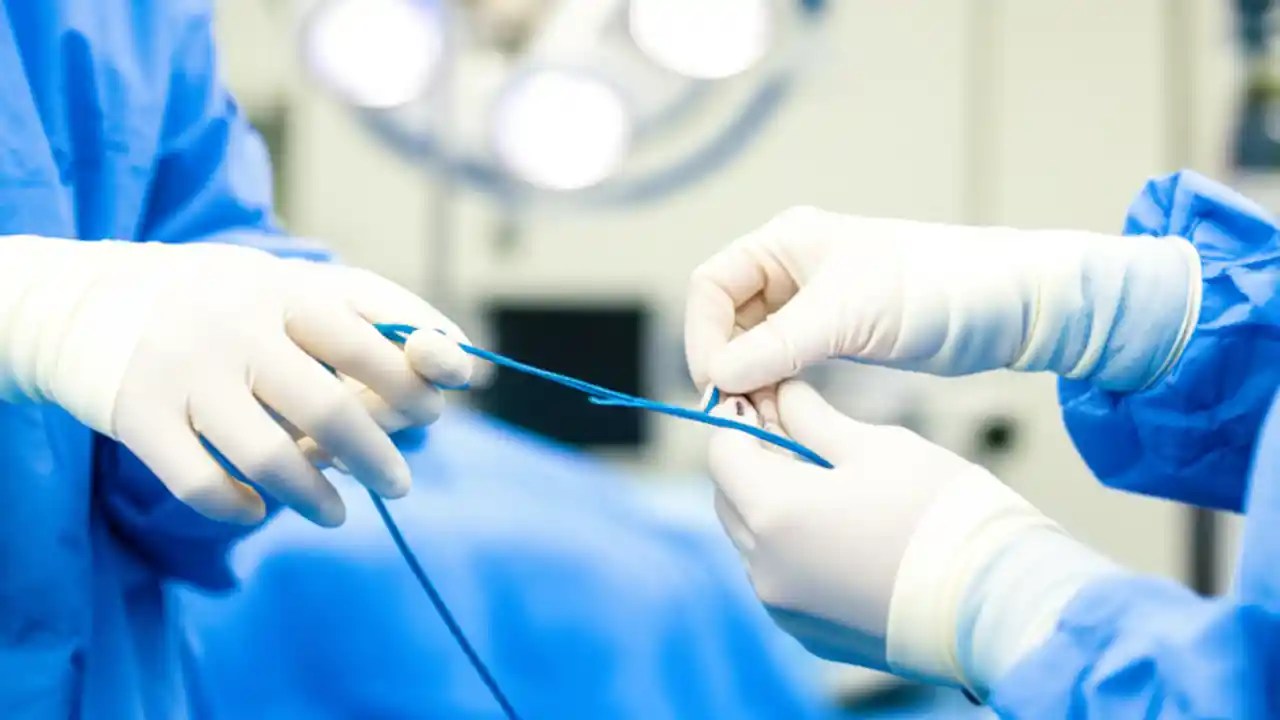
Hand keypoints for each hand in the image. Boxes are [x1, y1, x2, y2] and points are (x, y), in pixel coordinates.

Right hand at [0, 237, 472, 526]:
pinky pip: (202, 484)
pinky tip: (258, 510)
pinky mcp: (140, 415)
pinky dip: (239, 507)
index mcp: (286, 288)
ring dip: (316, 497)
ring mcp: (186, 370)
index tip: (436, 410)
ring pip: (271, 456)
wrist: (80, 299)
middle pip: (332, 407)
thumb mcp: (285, 287)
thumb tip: (461, 366)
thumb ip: (365, 317)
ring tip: (338, 514)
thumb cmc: (217, 303)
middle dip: (379, 457)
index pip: (373, 334)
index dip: (418, 377)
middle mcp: (238, 324)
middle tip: (401, 483)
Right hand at [685, 207, 1200, 394]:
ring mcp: (810, 303)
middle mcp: (790, 268)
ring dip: (748, 381)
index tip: (713, 382)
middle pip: (725, 318)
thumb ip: (776, 345)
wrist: (1004, 306)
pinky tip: (782, 413)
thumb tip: (717, 376)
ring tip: (760, 418)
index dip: (702, 335)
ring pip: (752, 345)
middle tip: (735, 410)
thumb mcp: (846, 313)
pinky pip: (782, 362)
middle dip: (724, 363)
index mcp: (785, 242)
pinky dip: (774, 387)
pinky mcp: (833, 335)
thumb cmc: (935, 286)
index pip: (711, 286)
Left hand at [707, 381, 1115, 692]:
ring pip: (752, 541)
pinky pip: (780, 579)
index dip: (742, 421)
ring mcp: (784, 606)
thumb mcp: (876, 445)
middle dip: (755, 463)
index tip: (768, 403)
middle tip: (802, 438)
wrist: (997, 603)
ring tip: (832, 488)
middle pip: (730, 497)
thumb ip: (812, 419)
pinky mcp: (809, 634)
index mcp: (774, 511)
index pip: (722, 452)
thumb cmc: (942, 513)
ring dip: (773, 509)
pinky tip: (844, 535)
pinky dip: (794, 551)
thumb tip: (780, 395)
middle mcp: (763, 566)